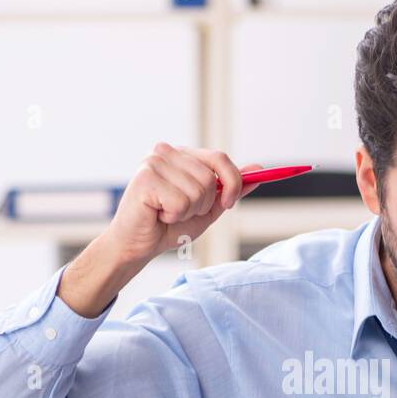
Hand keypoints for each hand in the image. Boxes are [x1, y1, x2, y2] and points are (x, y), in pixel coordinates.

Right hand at [108, 143, 262, 266]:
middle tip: (181, 212)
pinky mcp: (145, 178)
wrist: (137, 245)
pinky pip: (181, 202)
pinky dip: (174, 216)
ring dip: (187, 212)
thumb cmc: (169, 226)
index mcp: (182, 155)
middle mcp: (166, 152)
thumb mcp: (208, 208)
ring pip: (197, 192)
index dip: (233, 182)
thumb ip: (231, 189)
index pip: (220, 157)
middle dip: (203, 205)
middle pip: (210, 179)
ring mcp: (154, 162)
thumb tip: (258, 170)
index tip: (229, 203)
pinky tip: (158, 214)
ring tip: (167, 213)